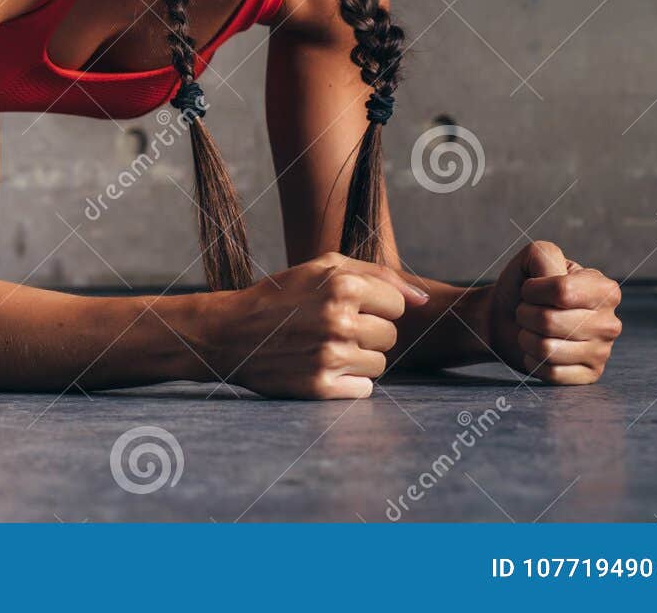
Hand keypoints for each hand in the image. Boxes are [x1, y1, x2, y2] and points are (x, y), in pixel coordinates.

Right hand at [214, 251, 431, 399]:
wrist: (232, 332)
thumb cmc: (282, 295)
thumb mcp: (323, 268)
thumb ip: (380, 275)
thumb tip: (424, 299)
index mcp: (343, 286)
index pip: (398, 305)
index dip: (376, 305)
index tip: (349, 306)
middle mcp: (339, 320)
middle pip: (390, 336)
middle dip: (368, 332)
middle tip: (333, 327)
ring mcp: (330, 356)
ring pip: (380, 364)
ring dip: (359, 358)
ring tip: (327, 346)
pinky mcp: (320, 386)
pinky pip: (364, 388)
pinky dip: (348, 381)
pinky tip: (323, 366)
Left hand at [482, 240, 621, 384]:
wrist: (506, 318)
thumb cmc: (523, 287)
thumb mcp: (534, 256)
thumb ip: (545, 255)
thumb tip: (557, 281)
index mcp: (604, 290)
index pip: (562, 291)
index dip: (533, 290)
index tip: (530, 289)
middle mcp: (610, 322)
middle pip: (549, 322)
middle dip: (525, 314)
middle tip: (527, 312)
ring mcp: (602, 352)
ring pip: (547, 349)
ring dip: (526, 338)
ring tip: (531, 330)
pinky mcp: (589, 375)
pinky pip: (551, 373)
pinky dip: (533, 361)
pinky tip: (537, 351)